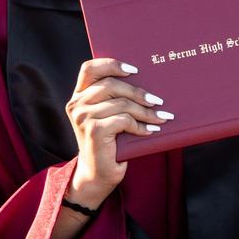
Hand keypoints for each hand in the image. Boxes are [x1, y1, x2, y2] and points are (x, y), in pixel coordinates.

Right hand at [65, 58, 171, 208]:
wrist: (97, 174)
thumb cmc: (108, 143)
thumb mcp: (108, 116)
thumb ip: (115, 98)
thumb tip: (146, 82)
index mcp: (79, 95)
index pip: (89, 68)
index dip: (111, 64)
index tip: (134, 70)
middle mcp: (77, 104)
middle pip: (111, 84)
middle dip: (138, 91)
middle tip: (157, 100)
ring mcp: (83, 117)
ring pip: (121, 103)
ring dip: (145, 111)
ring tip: (161, 117)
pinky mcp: (94, 130)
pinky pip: (123, 120)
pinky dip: (140, 125)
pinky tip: (150, 130)